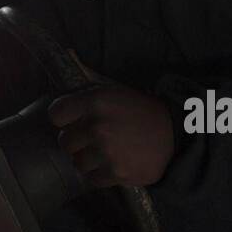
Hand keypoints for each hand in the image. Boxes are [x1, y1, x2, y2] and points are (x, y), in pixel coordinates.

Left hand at [47, 83, 174, 187]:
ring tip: (101, 152)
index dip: (62, 119)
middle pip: (65, 142)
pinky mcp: (117, 173)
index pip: (56, 114)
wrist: (175, 134)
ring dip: (87, 159)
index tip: (70, 121)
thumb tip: (67, 52)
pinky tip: (109, 164)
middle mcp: (98, 127)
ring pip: (77, 162)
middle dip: (76, 140)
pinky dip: (98, 175)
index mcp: (95, 102)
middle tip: (90, 138)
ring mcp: (106, 152)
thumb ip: (88, 78)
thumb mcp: (114, 89)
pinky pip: (92, 179)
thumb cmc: (141, 110)